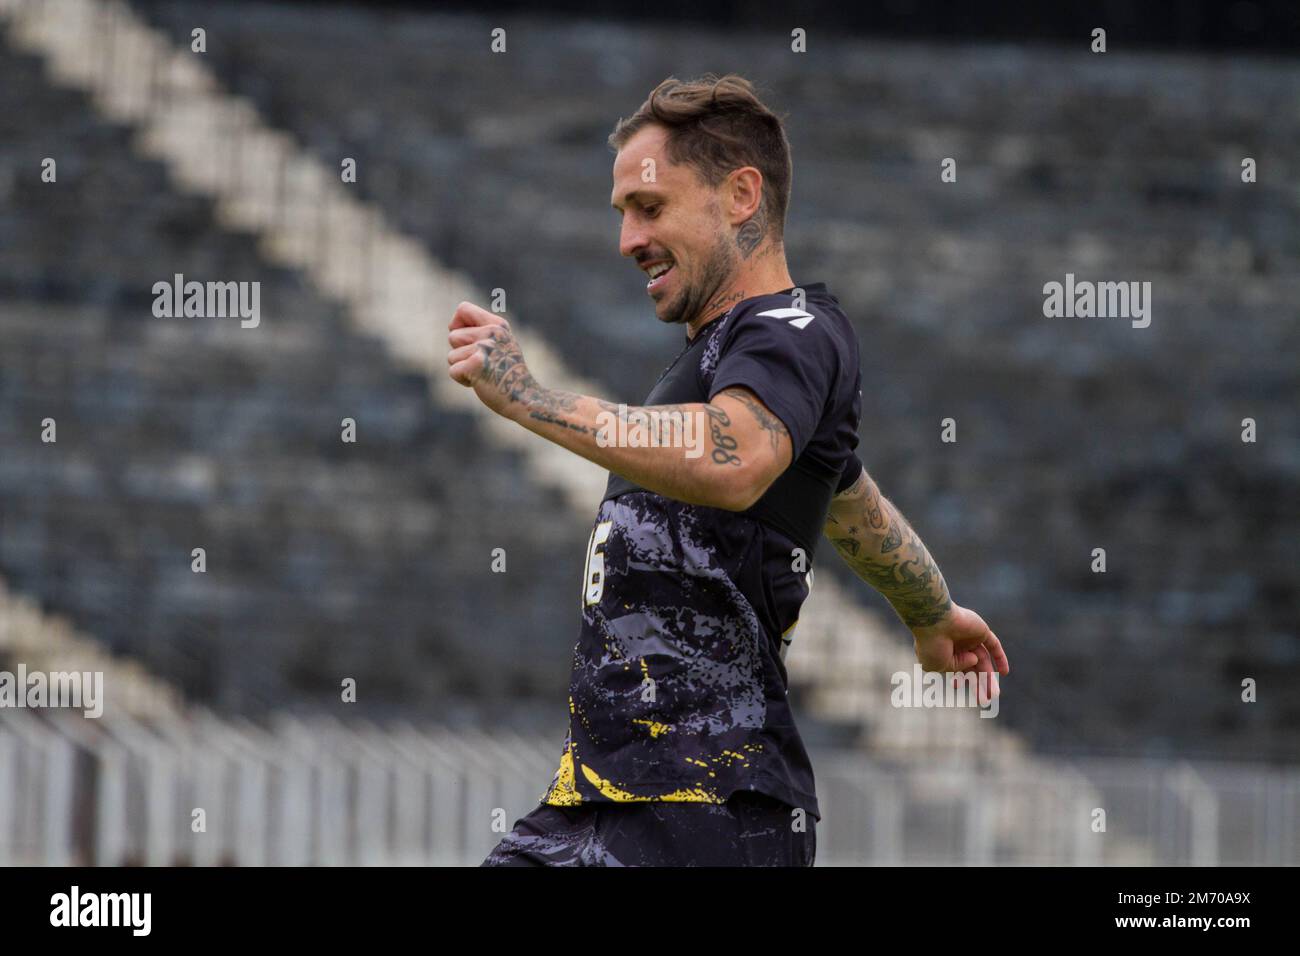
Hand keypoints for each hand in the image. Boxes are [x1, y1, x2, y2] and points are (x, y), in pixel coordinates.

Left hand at [447, 301, 535, 416]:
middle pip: (453, 336)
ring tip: (483, 374)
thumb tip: (452, 327)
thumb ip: (481, 332)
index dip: (457, 324)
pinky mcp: (476, 365)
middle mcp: (492, 333)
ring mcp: (484, 348)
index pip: (463, 309)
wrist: (524, 397)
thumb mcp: (501, 344)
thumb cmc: (508, 373)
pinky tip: (481, 382)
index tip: (466, 340)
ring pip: (452, 356)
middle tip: (482, 364)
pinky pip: (453, 371)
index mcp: (498, 325)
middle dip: (461, 353)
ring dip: (463, 368)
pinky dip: (463, 380)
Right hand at [909, 602, 1008, 705]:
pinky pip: (993, 645)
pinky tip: (1004, 673)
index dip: (959, 680)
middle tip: (985, 700)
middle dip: (978, 684)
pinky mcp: (981, 631)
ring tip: (994, 694)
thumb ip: (957, 668)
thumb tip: (974, 661)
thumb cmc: (932, 645)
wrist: (935, 621)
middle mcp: (957, 645)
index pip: (956, 669)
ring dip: (989, 677)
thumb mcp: (938, 666)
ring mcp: (970, 638)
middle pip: (972, 667)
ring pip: (984, 660)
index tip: (957, 687)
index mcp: (943, 652)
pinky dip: (1000, 658)